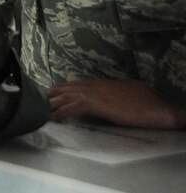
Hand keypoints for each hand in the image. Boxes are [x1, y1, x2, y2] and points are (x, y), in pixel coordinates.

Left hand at [48, 78, 185, 128]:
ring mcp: (97, 94)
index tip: (54, 92)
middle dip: (55, 93)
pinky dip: (63, 112)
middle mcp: (98, 85)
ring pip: (69, 95)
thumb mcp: (130, 92)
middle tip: (42, 98)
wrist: (159, 108)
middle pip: (70, 87)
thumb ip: (116, 93)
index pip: (80, 84)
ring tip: (43, 108)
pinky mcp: (98, 104)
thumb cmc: (149, 103)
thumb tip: (110, 97)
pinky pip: (75, 106)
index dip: (66, 88)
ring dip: (55, 102)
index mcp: (105, 83)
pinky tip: (55, 117)